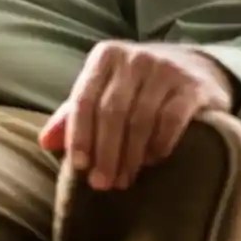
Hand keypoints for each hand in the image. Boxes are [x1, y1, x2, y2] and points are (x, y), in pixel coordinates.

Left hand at [39, 41, 234, 190]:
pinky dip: (158, 145)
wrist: (195, 65)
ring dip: (130, 156)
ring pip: (140, 119)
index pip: (84, 99)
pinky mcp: (193, 86)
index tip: (79, 166)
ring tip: (124, 179)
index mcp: (105, 56)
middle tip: (102, 183)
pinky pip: (171, 121)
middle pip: (112, 112)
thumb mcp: (104, 89)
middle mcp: (134, 58)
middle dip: (105, 152)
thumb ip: (74, 114)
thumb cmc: (137, 84)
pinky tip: (151, 161)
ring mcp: (166, 69)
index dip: (79, 134)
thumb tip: (44, 142)